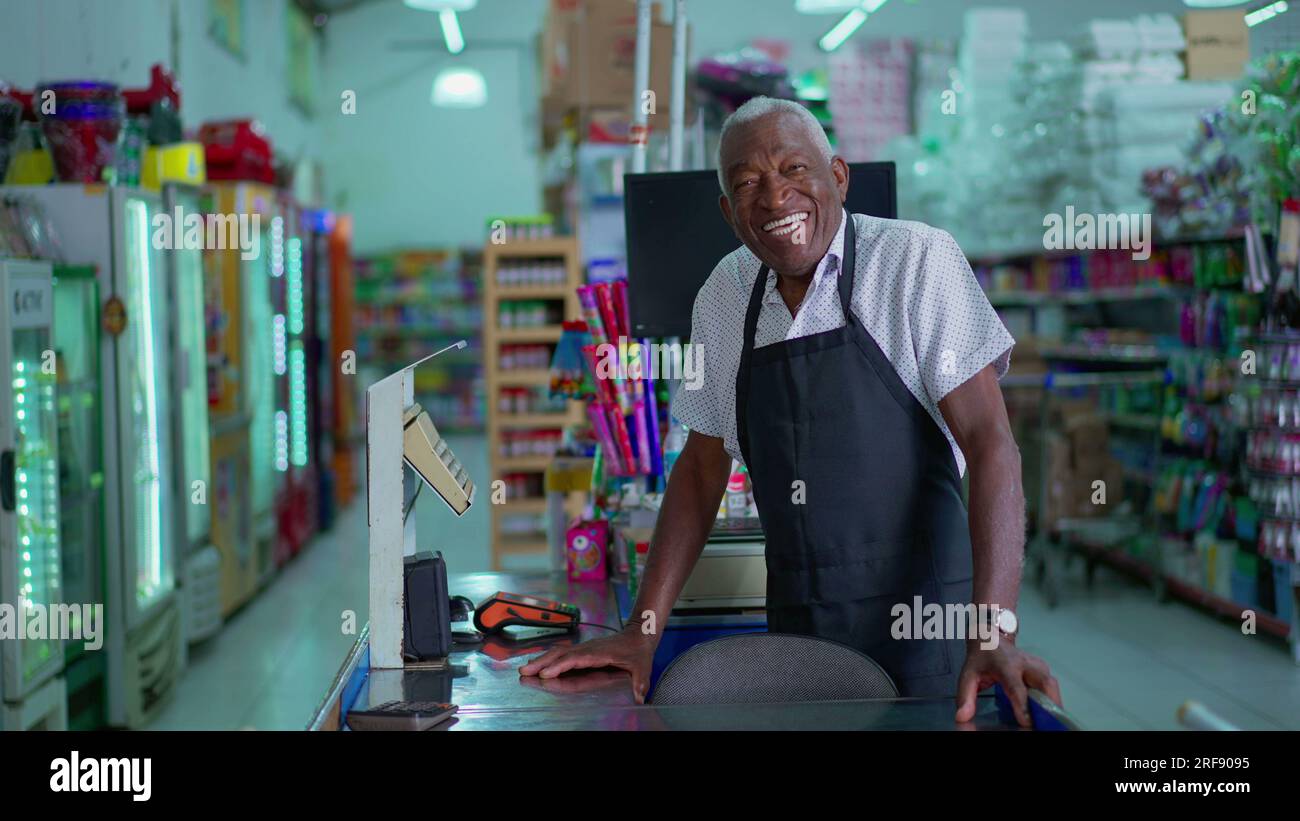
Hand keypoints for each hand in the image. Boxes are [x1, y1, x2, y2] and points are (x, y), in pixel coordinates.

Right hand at [519, 628, 657, 702]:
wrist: (637, 635)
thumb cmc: (638, 651)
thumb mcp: (643, 666)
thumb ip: (640, 681)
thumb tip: (640, 696)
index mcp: (598, 653)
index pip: (575, 659)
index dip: (559, 666)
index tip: (545, 674)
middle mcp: (587, 649)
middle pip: (560, 654)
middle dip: (541, 662)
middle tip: (524, 672)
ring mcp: (583, 649)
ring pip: (558, 652)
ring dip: (541, 660)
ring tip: (524, 670)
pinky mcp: (582, 651)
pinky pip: (561, 654)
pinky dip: (547, 659)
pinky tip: (537, 665)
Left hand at [955, 640, 1061, 727]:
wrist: (990, 638)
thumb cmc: (980, 659)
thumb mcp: (968, 675)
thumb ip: (966, 697)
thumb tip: (962, 718)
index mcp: (1005, 664)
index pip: (1016, 686)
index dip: (1022, 704)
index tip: (1026, 721)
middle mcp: (1024, 663)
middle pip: (1044, 682)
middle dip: (1049, 703)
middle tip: (1048, 723)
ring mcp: (1036, 665)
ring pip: (1051, 683)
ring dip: (1054, 702)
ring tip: (1052, 720)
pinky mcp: (1042, 669)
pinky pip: (1051, 685)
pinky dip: (1053, 699)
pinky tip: (1049, 712)